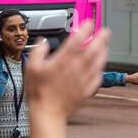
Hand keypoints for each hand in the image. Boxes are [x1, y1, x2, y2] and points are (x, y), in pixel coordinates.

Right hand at [25, 21, 110, 137]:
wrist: (47, 114)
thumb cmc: (39, 93)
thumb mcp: (31, 68)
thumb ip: (38, 52)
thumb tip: (44, 42)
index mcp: (63, 60)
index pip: (77, 40)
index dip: (85, 29)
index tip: (89, 23)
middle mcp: (76, 68)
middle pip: (94, 49)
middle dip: (101, 38)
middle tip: (105, 31)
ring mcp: (84, 79)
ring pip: (99, 62)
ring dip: (104, 52)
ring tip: (105, 46)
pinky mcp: (87, 90)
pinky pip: (98, 77)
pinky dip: (100, 69)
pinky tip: (99, 67)